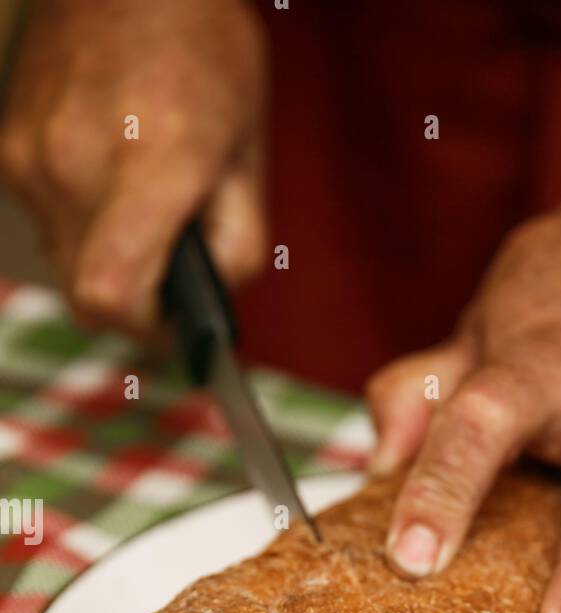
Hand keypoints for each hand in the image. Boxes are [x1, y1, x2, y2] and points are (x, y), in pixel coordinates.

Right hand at [0, 0, 266, 334]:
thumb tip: (213, 300)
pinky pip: (44, 217)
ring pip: (63, 259)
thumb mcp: (250, 149)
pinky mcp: (8, 146)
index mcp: (150, 167)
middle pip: (86, 294)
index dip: (146, 329)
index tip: (175, 320)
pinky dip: (78, 215)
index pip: (112, 298)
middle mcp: (76, 164)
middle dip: (131, 298)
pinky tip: (107, 171)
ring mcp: (31, 154)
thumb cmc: (202, 49)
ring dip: (103, 253)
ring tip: (140, 202)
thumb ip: (240, 241)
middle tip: (166, 271)